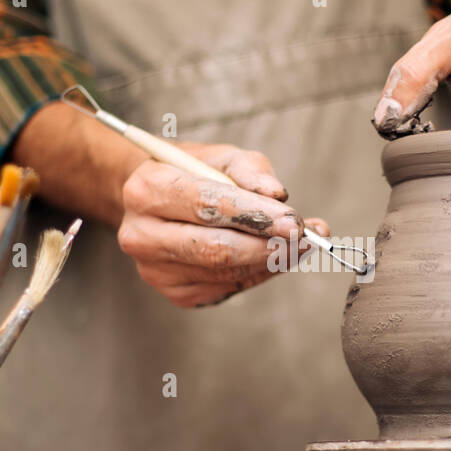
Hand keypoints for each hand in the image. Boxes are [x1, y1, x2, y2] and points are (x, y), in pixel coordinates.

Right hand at [118, 143, 323, 307]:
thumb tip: (278, 194)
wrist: (153, 202)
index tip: (295, 222)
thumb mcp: (219, 157)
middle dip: (269, 246)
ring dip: (271, 261)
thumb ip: (250, 170)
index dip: (255, 216)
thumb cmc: (192, 174)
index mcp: (148, 190)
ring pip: (225, 273)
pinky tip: (273, 257)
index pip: (207, 206)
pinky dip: (258, 274)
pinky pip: (227, 288)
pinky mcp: (175, 293)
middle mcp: (142, 234)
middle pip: (215, 249)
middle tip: (308, 239)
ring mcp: (155, 270)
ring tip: (301, 245)